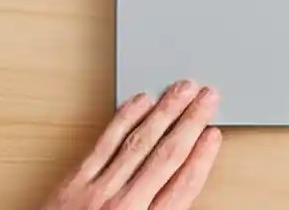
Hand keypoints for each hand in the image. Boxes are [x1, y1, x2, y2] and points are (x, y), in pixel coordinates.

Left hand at [41, 80, 221, 209]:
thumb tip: (183, 189)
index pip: (184, 184)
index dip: (203, 155)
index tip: (214, 134)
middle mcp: (125, 207)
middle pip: (167, 155)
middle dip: (192, 121)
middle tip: (207, 97)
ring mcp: (98, 191)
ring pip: (140, 141)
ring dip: (165, 110)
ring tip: (182, 89)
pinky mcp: (74, 182)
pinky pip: (106, 142)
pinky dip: (125, 118)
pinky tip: (140, 101)